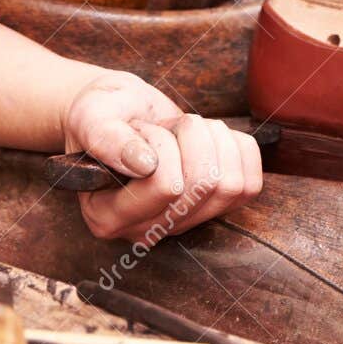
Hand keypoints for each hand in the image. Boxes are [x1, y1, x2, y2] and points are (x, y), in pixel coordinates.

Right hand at [61, 72, 261, 245]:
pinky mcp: (215, 209)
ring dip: (211, 140)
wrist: (120, 113)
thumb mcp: (91, 116)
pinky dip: (236, 147)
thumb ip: (107, 139)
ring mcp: (184, 223)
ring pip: (230, 184)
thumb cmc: (101, 115)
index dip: (162, 145)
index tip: (140, 130)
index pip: (165, 186)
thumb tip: (144, 164)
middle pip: (203, 185)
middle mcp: (147, 230)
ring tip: (183, 131)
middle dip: (189, 136)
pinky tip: (207, 139)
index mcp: (108, 216)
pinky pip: (251, 183)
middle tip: (164, 126)